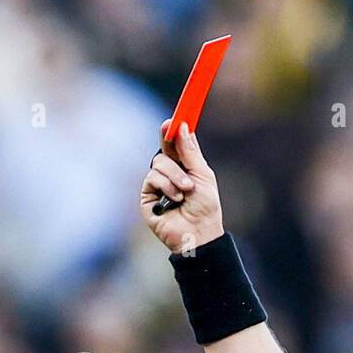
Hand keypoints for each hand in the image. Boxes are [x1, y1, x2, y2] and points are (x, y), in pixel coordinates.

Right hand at [140, 120, 224, 254]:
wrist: (199, 233)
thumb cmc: (205, 208)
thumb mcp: (202, 175)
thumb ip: (190, 152)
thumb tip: (182, 127)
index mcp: (184, 167)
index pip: (175, 143)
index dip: (172, 131)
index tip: (171, 120)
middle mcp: (169, 174)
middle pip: (164, 150)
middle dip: (174, 153)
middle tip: (180, 153)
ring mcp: (157, 185)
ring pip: (159, 164)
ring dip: (174, 177)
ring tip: (185, 192)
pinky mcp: (147, 197)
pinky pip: (152, 178)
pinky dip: (165, 186)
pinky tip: (174, 199)